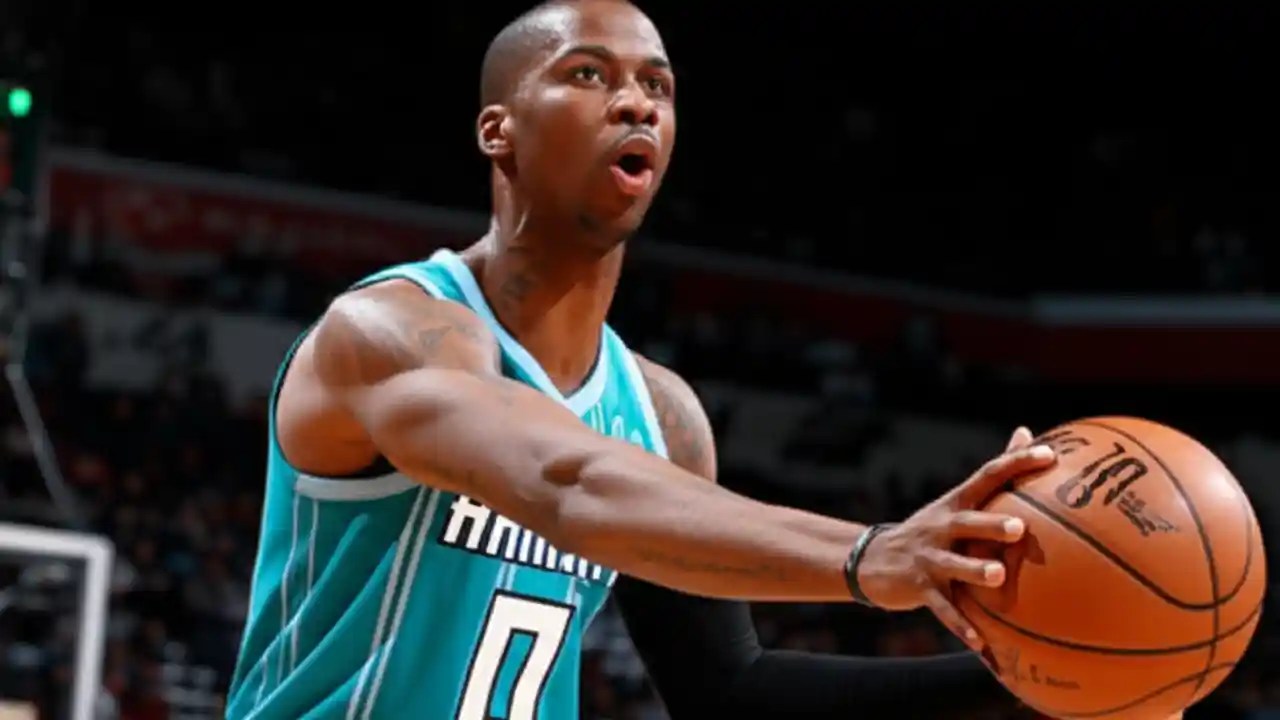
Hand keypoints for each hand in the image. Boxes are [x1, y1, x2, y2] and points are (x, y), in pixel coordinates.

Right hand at [855, 426, 1054, 650]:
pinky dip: (961, 626)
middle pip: (966, 521)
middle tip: (1020, 527)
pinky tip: (982, 643)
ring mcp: (928, 558)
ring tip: (998, 576)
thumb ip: (994, 472)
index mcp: (956, 504)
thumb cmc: (932, 530)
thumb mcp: (958, 501)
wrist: (873, 559)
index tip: (1048, 455)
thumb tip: (1026, 431)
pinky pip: (943, 610)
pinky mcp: (919, 588)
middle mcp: (941, 527)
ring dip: (974, 570)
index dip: (1015, 463)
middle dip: (991, 524)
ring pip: (952, 564)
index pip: (987, 476)